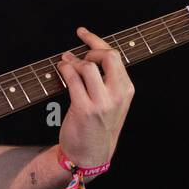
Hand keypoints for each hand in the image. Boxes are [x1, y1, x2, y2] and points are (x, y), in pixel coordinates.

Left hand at [57, 26, 134, 169]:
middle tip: (78, 55)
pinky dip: (64, 69)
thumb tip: (89, 54)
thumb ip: (108, 81)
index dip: (97, 41)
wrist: (92, 155)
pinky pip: (72, 79)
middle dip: (89, 49)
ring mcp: (102, 102)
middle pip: (108, 56)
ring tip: (65, 64)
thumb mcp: (113, 103)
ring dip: (72, 61)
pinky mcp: (84, 108)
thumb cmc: (99, 127)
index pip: (115, 56)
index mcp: (127, 90)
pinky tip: (61, 70)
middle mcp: (118, 95)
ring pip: (87, 66)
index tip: (83, 33)